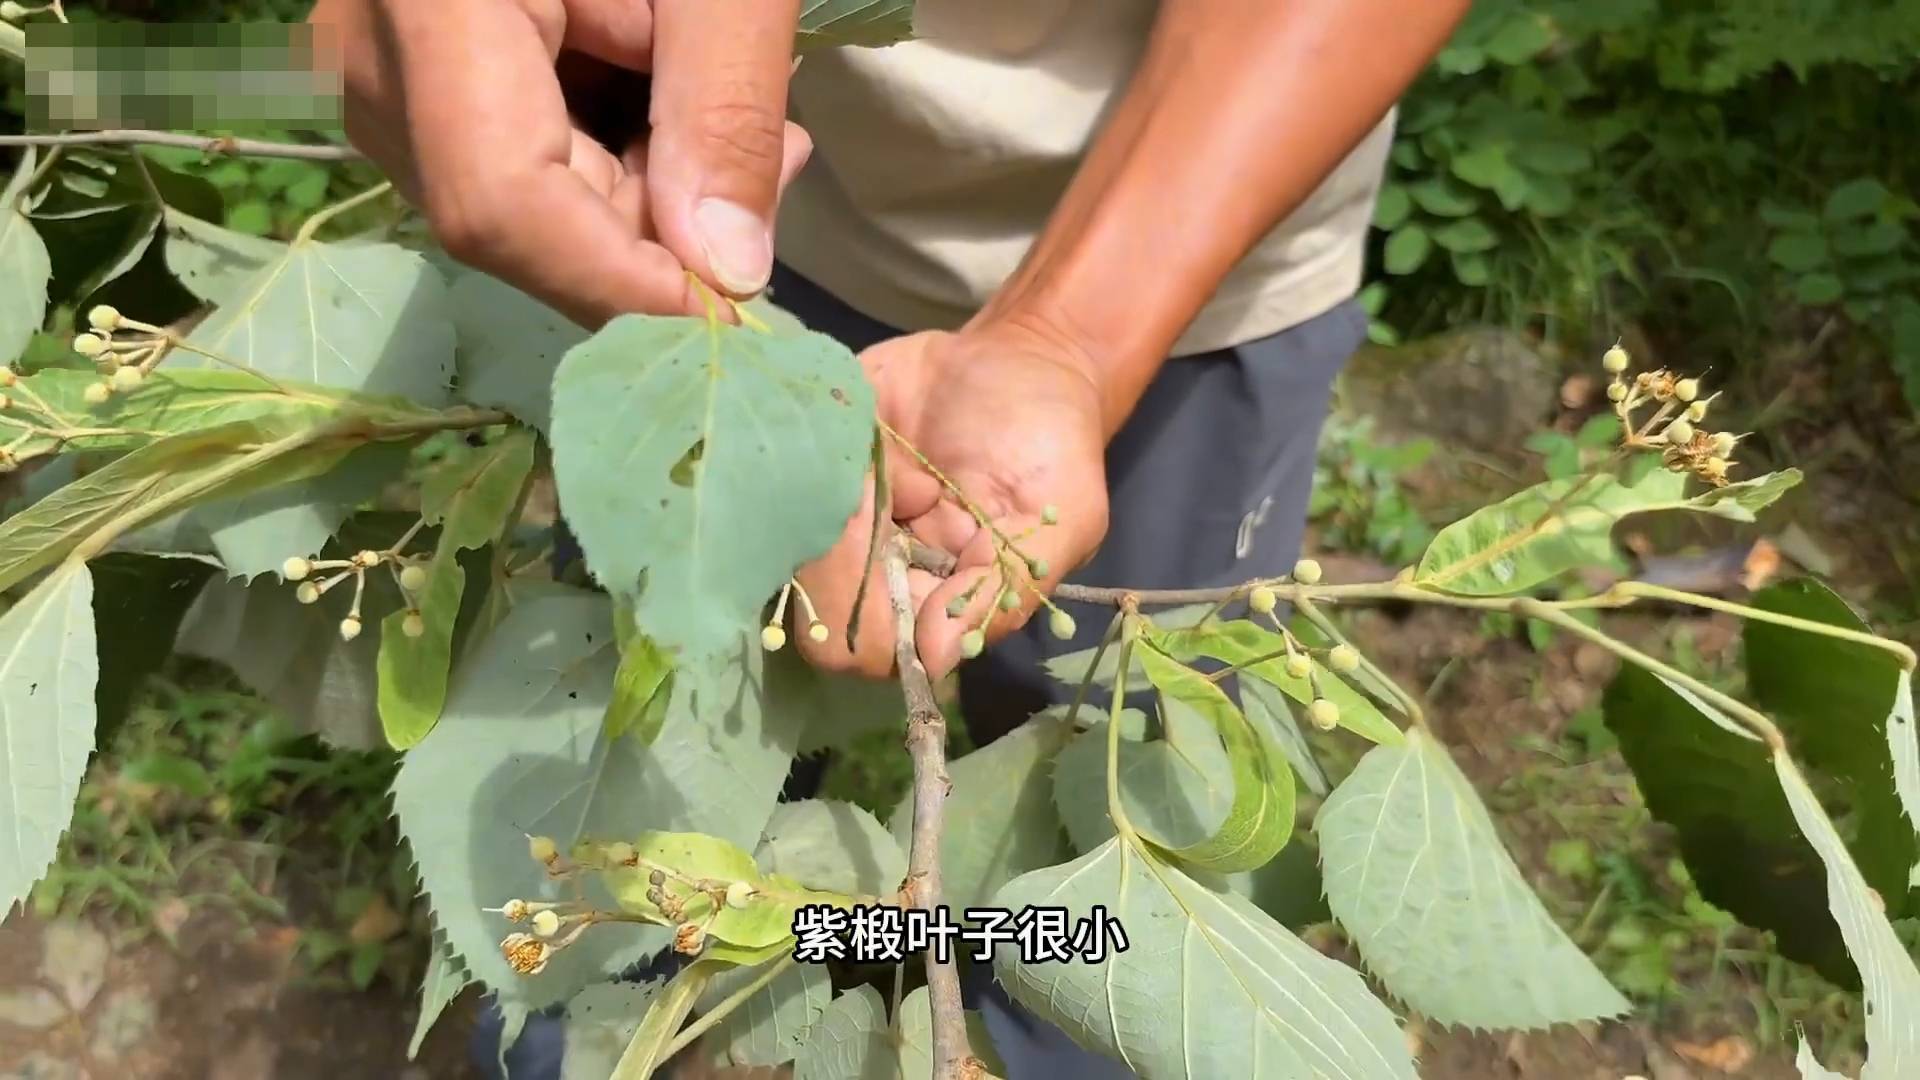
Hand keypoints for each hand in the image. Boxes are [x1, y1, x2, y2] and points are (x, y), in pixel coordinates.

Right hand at [307, 0, 808, 328]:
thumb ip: (727, 105)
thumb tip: (728, 273)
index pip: (501, 202)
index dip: (623, 282)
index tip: (741, 308)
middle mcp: (369, 44)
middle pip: (510, 215)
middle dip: (655, 224)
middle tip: (772, 156)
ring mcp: (376, 61)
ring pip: (514, 198)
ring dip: (641, 183)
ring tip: (714, 82)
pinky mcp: (405, 67)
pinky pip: (503, 154)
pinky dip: (605, 145)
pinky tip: (659, 73)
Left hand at [794, 320, 1111, 679]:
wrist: (1026, 355)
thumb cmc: (1051, 442)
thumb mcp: (1060, 517)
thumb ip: (1002, 588)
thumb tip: (934, 659)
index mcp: (934, 600)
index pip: (870, 646)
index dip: (870, 609)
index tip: (899, 545)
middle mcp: (878, 568)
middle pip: (814, 601)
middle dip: (844, 550)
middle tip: (888, 493)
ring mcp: (839, 516)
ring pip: (790, 540)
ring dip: (844, 499)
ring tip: (906, 470)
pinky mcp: (814, 461)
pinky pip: (778, 475)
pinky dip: (826, 454)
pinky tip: (879, 439)